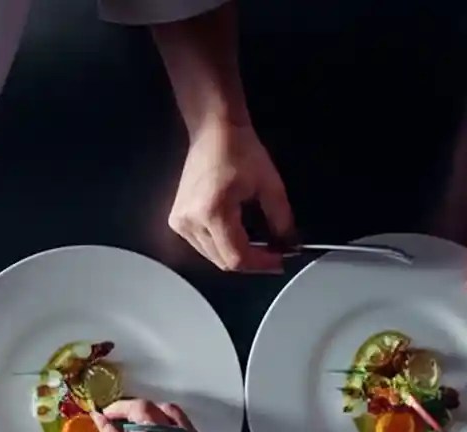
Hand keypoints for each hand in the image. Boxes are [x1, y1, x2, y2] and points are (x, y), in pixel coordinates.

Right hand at [93, 400, 226, 431]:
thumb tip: (102, 422)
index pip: (140, 408)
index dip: (119, 408)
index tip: (105, 416)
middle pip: (155, 407)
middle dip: (133, 411)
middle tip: (116, 427)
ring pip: (170, 413)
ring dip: (149, 417)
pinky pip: (180, 425)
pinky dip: (162, 426)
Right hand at [169, 124, 291, 272]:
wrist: (213, 131)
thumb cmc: (241, 151)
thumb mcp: (270, 185)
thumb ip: (281, 220)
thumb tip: (289, 246)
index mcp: (213, 213)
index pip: (237, 257)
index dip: (262, 264)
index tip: (281, 260)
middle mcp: (191, 223)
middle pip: (223, 262)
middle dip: (251, 262)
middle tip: (273, 254)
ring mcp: (180, 224)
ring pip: (212, 257)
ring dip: (236, 256)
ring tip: (258, 246)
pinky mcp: (176, 221)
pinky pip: (202, 246)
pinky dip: (221, 247)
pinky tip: (236, 236)